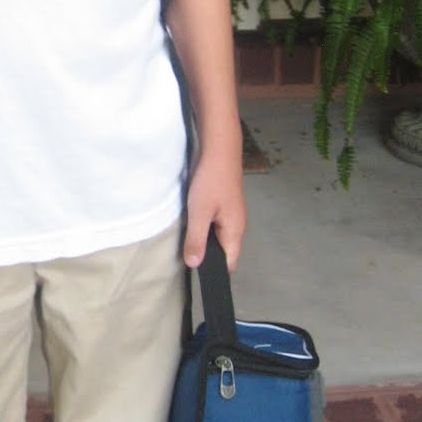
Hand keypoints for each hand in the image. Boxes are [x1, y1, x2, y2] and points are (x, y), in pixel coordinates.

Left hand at [182, 147, 246, 271]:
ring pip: (216, 235)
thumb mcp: (200, 213)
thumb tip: (195, 264)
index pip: (229, 262)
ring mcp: (229, 212)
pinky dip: (202, 224)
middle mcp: (235, 224)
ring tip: (185, 238)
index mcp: (234, 231)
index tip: (196, 274)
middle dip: (206, 254)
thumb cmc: (212, 179)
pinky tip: (190, 220)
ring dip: (202, 238)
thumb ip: (197, 240)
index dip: (214, 270)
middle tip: (185, 255)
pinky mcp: (222, 202)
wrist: (218, 147)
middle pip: (222, 250)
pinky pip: (213, 221)